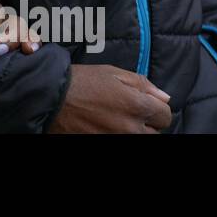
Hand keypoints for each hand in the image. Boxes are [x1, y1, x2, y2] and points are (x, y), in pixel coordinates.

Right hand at [47, 64, 172, 133]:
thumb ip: (143, 84)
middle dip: (146, 122)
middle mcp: (131, 128)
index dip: (156, 108)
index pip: (165, 115)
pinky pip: (121, 142)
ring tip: (116, 120)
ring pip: (139, 139)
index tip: (144, 103)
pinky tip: (105, 126)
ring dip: (133, 130)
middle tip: (127, 112)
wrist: (50, 98)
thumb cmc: (81, 81)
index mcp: (137, 106)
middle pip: (155, 133)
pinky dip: (117, 135)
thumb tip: (164, 98)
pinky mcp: (103, 144)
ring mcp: (117, 139)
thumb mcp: (113, 73)